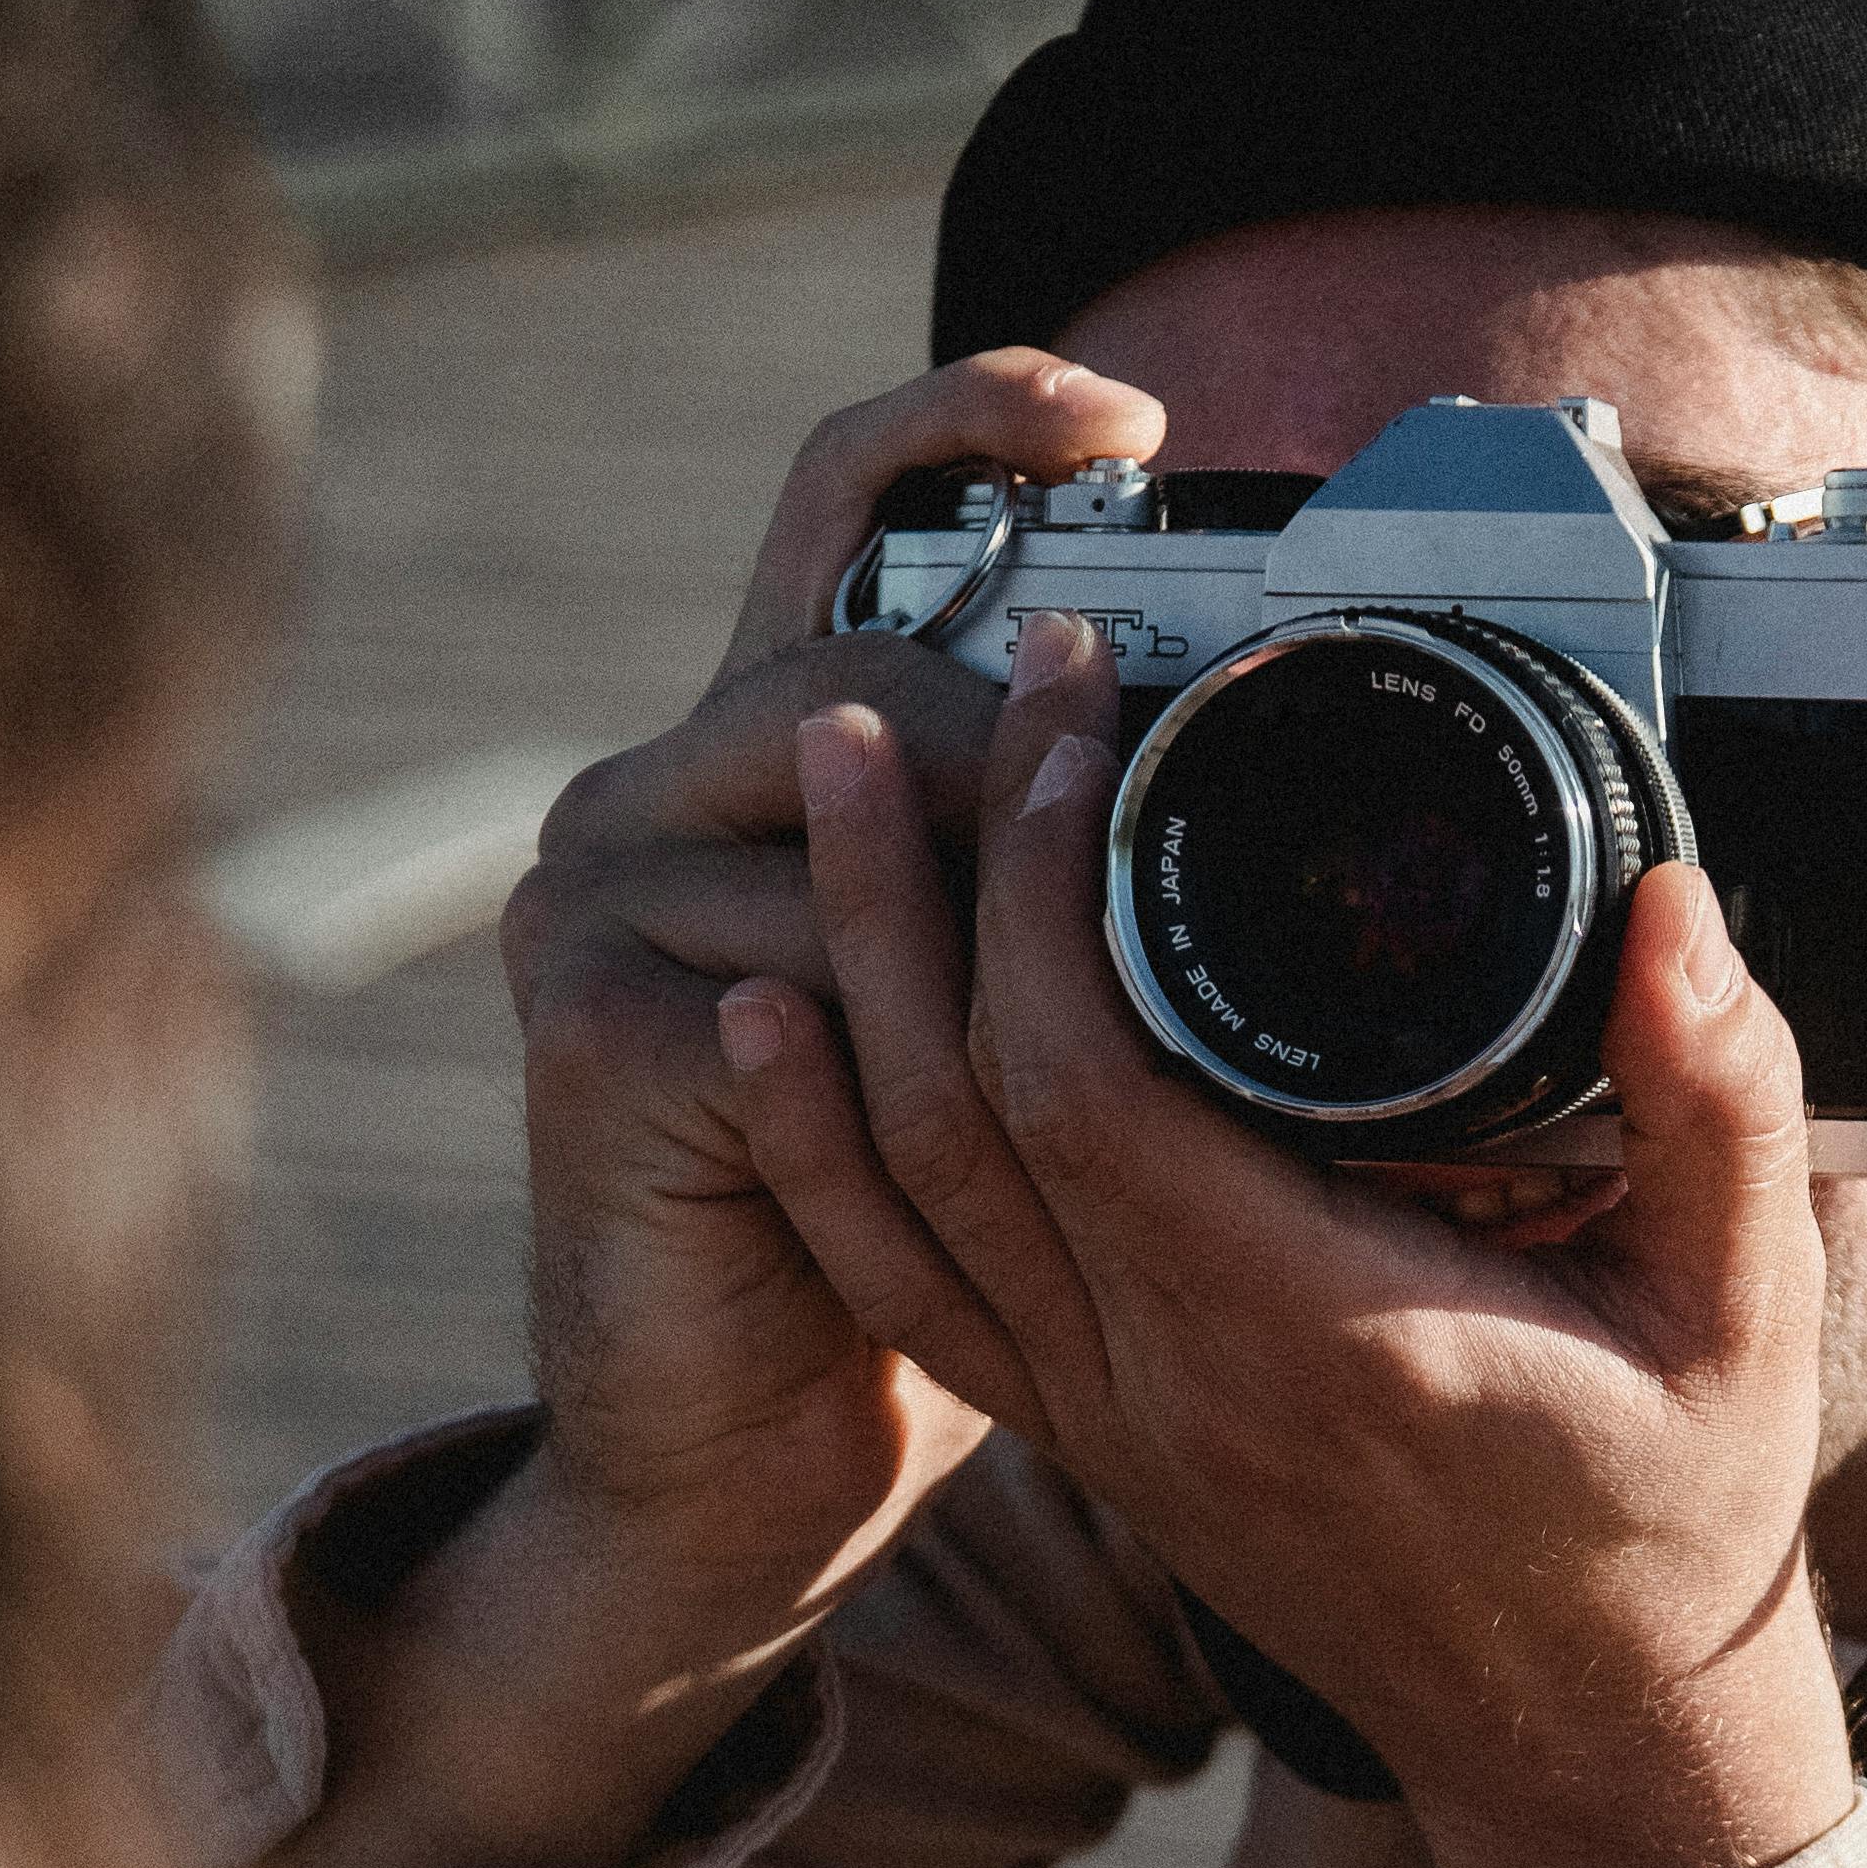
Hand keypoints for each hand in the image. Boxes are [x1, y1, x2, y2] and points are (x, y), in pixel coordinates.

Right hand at [498, 349, 1165, 1646]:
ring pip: (856, 824)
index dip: (973, 418)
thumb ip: (1076, 863)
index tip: (1134, 423)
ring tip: (1097, 1031)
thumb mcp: (1026, 1005)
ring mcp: (599, 892)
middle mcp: (657, 784)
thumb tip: (1273, 755)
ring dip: (1002, 931)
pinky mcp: (593, 1025)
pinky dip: (920, 1063)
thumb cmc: (927, 1233)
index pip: (847, 495)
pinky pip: (808, 994)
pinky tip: (985, 1136)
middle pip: (880, 674)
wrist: (762, 1449)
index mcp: (771, 750)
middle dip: (1042, 769)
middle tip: (1165, 879)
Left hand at [710, 618, 1859, 1867]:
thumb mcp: (1744, 1312)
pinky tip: (773, 1019)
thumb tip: (1674, 905)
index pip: (1091, 1079)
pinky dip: (820, 1144)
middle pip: (956, 1103)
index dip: (1046, 881)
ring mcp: (1106, 1420)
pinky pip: (903, 1286)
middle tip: (908, 697)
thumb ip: (1718, 1103)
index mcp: (1309, 1333)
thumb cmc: (1676, 1523)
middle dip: (919, 877)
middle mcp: (1167, 1382)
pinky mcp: (1089, 1439)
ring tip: (822, 787)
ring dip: (843, 973)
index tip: (1078, 713)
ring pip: (900, 1183)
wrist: (1591, 1750)